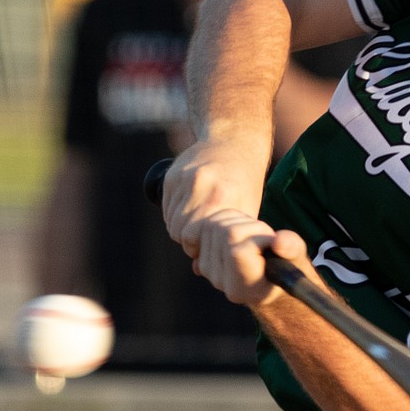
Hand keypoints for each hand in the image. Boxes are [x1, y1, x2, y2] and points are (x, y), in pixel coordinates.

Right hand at [160, 138, 268, 258]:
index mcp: (222, 196)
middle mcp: (200, 185)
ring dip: (180, 225)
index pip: (192, 237)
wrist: (233, 141)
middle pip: (178, 230)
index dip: (197, 246)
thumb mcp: (244, 211)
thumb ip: (225, 241)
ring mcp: (183, 177)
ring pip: (170, 219)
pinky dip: (174, 212)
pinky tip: (190, 206)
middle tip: (201, 235)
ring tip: (197, 219)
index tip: (206, 246)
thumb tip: (199, 269)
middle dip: (187, 238)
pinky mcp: (171, 174)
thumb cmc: (244, 182)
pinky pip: (165, 205)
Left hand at [186, 215, 310, 307]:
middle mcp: (221, 282)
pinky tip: (239, 229)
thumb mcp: (296, 257)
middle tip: (265, 237)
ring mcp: (206, 269)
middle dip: (251, 226)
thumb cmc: (286, 266)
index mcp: (245, 288)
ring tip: (255, 235)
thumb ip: (291, 249)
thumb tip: (279, 241)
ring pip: (215, 224)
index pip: (237, 251)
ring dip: (239, 220)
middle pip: (227, 233)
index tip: (272, 242)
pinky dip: (225, 218)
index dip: (258, 237)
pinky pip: (205, 224)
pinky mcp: (199, 254)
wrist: (268, 278)